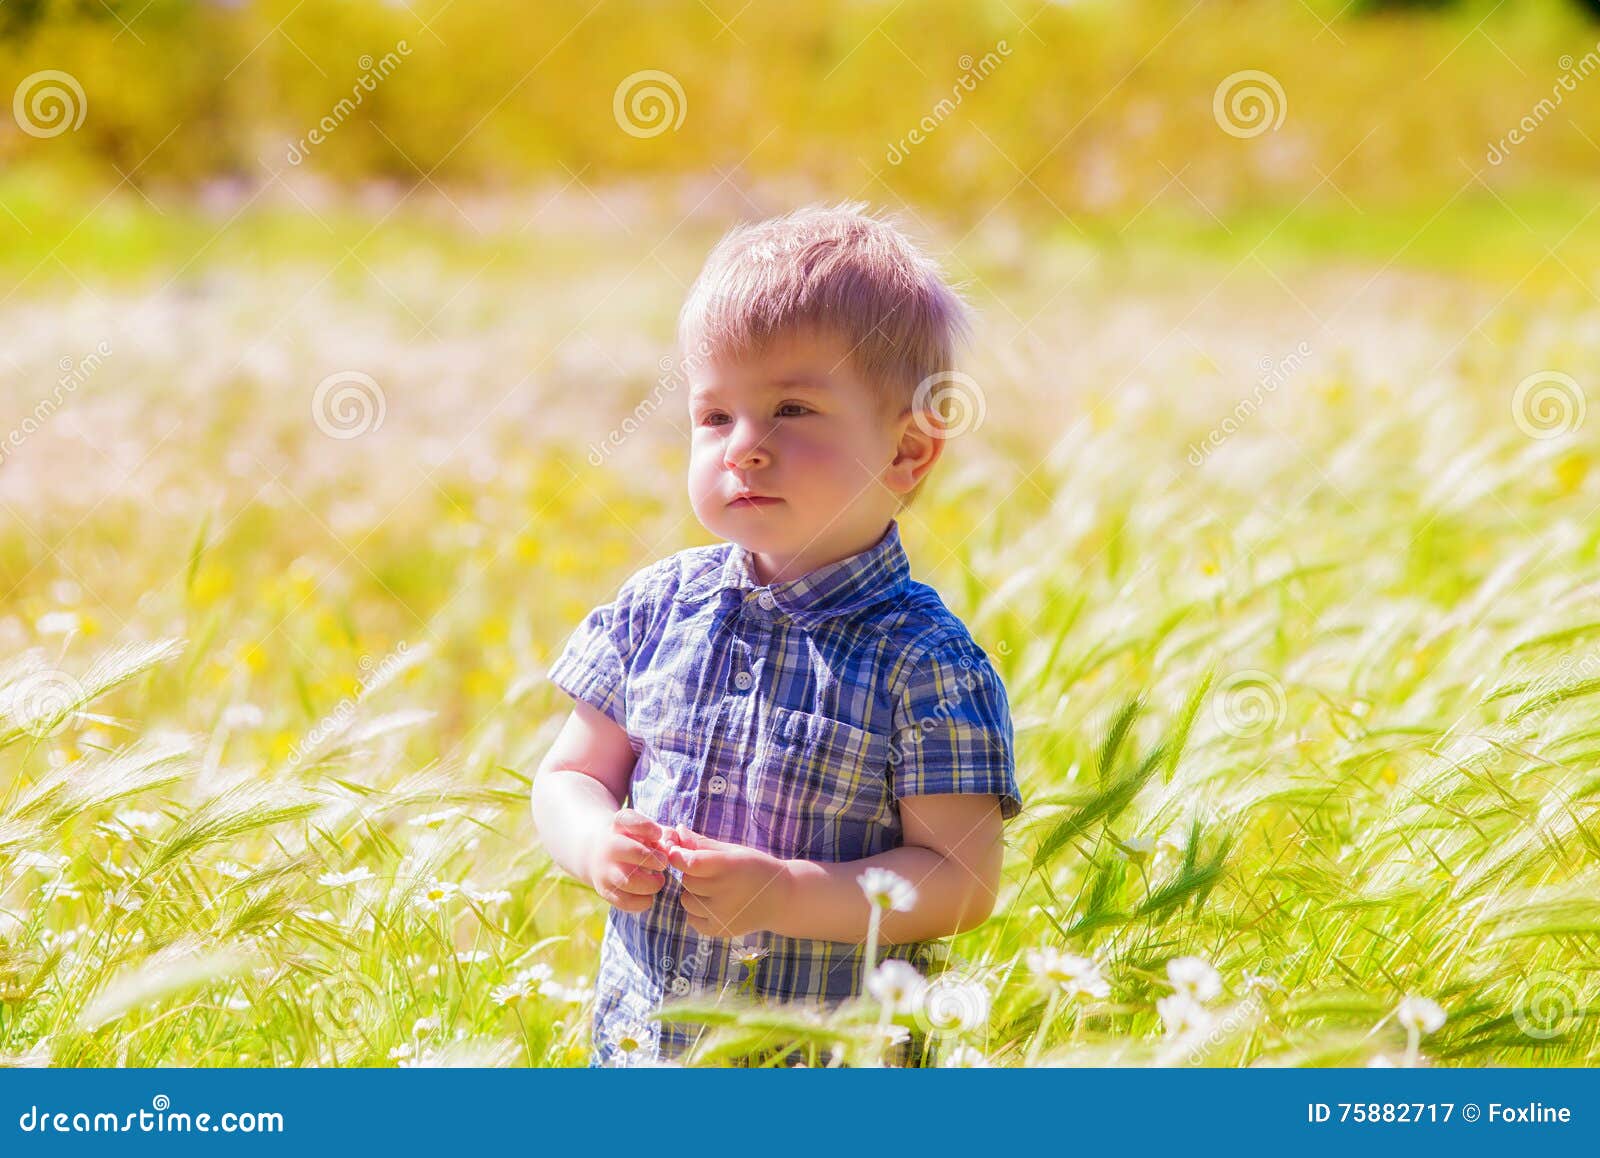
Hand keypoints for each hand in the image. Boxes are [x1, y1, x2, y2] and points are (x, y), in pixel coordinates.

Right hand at [585, 807, 669, 913]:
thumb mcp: (646, 828)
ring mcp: (604, 869)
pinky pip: (624, 901)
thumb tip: (673, 846)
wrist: (598, 851)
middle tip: (663, 863)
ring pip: (628, 881)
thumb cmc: (633, 839)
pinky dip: (642, 902)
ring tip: (659, 881)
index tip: (657, 834)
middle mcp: (608, 846)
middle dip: (654, 859)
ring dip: (651, 884)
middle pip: (632, 852)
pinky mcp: (604, 890)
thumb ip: (666, 834)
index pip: (629, 820)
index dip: (647, 827)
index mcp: (618, 824)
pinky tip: (650, 895)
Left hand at [664, 824, 790, 937]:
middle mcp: (725, 892)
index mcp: (729, 867)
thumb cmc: (757, 868)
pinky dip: (697, 911)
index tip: (676, 851)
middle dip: (691, 873)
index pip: (690, 862)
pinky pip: (691, 918)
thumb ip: (702, 843)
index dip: (678, 855)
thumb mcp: (734, 851)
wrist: (782, 899)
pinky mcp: (719, 930)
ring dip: (693, 893)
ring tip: (714, 888)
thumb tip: (675, 831)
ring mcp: (721, 914)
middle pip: (687, 880)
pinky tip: (714, 904)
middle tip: (709, 871)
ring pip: (686, 900)